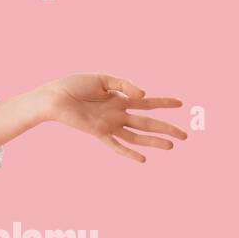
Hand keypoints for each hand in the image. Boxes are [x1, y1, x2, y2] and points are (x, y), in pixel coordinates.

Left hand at [37, 73, 186, 162]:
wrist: (53, 96)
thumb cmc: (73, 85)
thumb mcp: (101, 79)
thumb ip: (124, 84)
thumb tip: (143, 94)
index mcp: (119, 99)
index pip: (147, 102)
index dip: (164, 102)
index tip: (181, 103)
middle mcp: (117, 113)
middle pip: (147, 122)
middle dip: (166, 128)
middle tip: (185, 135)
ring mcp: (109, 124)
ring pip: (136, 135)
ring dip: (154, 141)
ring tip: (171, 146)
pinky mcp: (98, 132)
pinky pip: (116, 145)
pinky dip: (128, 152)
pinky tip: (143, 159)